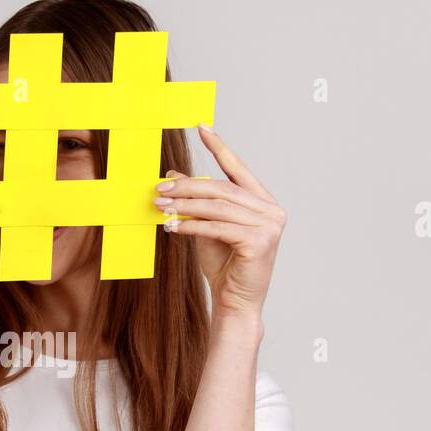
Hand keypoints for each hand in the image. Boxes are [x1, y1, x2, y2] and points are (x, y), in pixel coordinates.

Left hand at [155, 125, 285, 321]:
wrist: (236, 303)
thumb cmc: (224, 266)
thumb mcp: (207, 228)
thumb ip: (196, 202)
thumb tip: (171, 176)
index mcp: (264, 203)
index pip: (239, 169)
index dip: (220, 147)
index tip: (201, 127)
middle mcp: (272, 211)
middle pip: (222, 189)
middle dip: (187, 187)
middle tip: (159, 188)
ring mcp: (269, 226)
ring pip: (217, 207)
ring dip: (184, 205)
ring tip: (159, 206)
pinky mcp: (259, 242)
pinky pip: (216, 227)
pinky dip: (191, 225)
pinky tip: (172, 226)